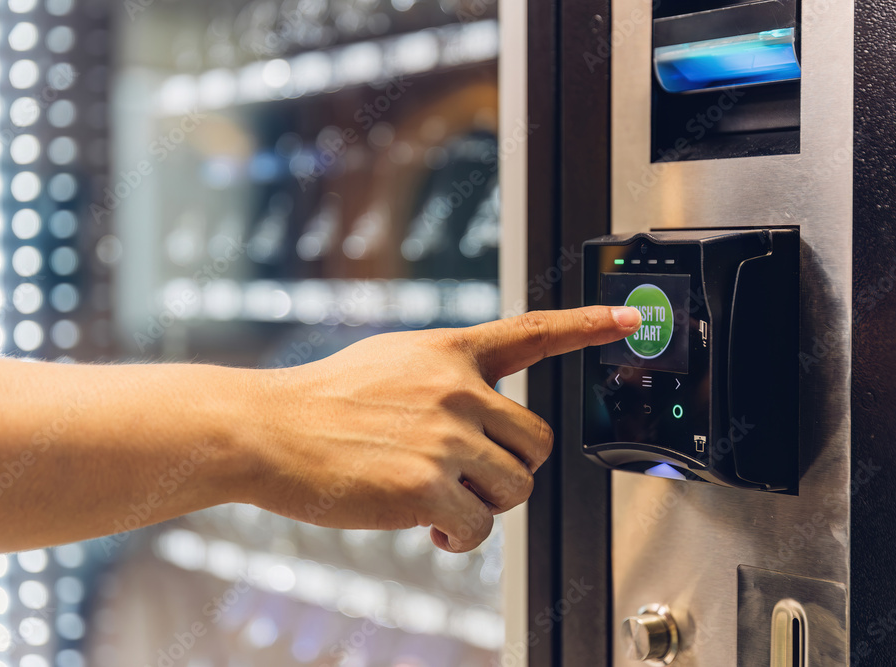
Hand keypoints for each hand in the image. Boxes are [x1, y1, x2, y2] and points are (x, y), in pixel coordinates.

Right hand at [251, 306, 641, 551]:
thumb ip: (442, 376)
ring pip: (515, 490)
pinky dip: (458, 538)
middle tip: (470, 480)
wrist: (268, 430)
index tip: (627, 317)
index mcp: (449, 353)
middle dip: (511, 470)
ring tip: (441, 504)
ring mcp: (445, 437)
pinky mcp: (428, 486)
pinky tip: (427, 528)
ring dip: (485, 507)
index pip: (532, 332)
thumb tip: (481, 407)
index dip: (586, 324)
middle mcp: (456, 389)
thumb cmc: (322, 402)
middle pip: (536, 443)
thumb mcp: (390, 363)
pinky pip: (478, 527)